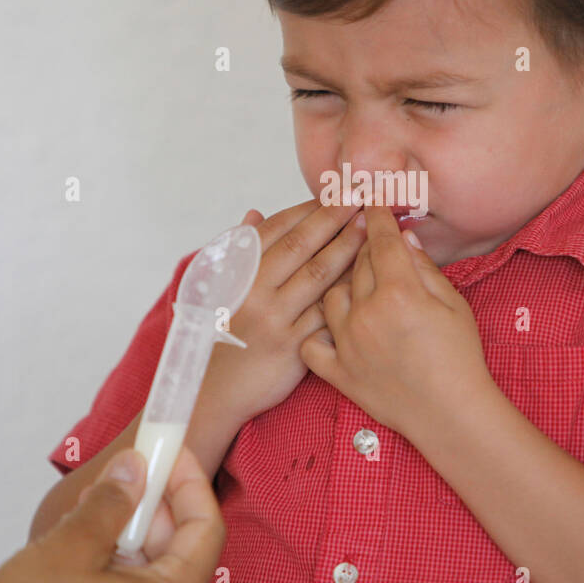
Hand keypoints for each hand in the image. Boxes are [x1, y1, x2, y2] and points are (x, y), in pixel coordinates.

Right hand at [0, 446, 222, 582]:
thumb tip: (132, 469)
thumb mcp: (67, 552)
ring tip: (92, 505)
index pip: (205, 525)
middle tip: (123, 469)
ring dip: (127, 526)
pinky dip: (113, 554)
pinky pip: (130, 582)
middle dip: (151, 500)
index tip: (167, 448)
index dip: (188, 480)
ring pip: (151, 561)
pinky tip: (83, 539)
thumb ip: (106, 505)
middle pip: (179, 541)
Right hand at [197, 199, 366, 427]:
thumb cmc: (219, 333)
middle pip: (301, 245)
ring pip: (318, 275)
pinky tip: (368, 277)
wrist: (214, 389)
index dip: (308, 208)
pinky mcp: (293, 345)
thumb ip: (238, 249)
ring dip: (347, 248)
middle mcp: (254, 290)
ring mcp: (275, 318)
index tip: (334, 193)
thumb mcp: (217, 286)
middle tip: (359, 199)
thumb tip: (254, 213)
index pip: (276, 228)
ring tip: (369, 228)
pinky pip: (327, 311)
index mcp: (236, 271)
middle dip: (334, 217)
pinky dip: (347, 291)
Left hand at [298, 203, 489, 438]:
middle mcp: (366, 313)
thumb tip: (403, 237)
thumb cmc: (460, 359)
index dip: (376, 216)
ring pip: (328, 296)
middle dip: (359, 245)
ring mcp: (348, 343)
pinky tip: (331, 325)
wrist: (452, 414)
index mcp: (399, 292)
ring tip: (354, 284)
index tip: (371, 200)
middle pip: (354, 264)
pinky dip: (318, 332)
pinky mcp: (339, 372)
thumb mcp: (452, 304)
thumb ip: (424, 268)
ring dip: (338, 285)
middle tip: (365, 237)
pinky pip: (313, 344)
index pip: (381, 240)